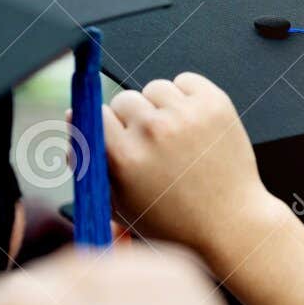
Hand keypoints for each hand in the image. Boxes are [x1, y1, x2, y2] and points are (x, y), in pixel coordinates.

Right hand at [103, 73, 277, 258]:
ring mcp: (187, 115)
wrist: (231, 224)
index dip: (107, 129)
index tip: (122, 143)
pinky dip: (187, 97)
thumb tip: (72, 118)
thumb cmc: (174, 220)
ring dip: (161, 107)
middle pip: (124, 99)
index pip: (94, 114)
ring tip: (177, 138)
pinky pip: (186, 80)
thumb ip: (89, 160)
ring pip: (154, 88)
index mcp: (125, 157)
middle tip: (155, 148)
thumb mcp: (120, 203)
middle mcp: (154, 132)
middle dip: (134, 120)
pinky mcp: (214, 105)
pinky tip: (194, 125)